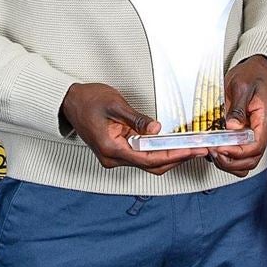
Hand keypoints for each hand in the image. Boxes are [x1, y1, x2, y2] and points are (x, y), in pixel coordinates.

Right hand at [60, 82, 205, 174]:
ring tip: (190, 147)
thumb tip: (157, 129)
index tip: (190, 151)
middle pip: (151, 166)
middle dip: (177, 159)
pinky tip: (172, 145)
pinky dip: (158, 152)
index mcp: (111, 149)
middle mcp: (112, 158)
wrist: (69, 101)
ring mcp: (114, 156)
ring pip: (147, 163)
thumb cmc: (87, 100)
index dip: (173, 156)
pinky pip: (141, 156)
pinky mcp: (117, 151)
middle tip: (198, 149)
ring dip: (169, 156)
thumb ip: (136, 119)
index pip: (149, 159)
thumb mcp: (115, 104)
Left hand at [208, 55, 266, 175]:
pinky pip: (241, 155)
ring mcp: (257, 134)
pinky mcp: (248, 135)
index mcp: (265, 119)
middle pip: (251, 159)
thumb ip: (238, 108)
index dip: (236, 152)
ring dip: (229, 163)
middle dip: (230, 161)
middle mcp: (264, 131)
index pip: (255, 146)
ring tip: (213, 151)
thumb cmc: (251, 75)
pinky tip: (216, 149)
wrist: (257, 71)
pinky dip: (228, 158)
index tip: (219, 148)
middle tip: (213, 151)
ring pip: (246, 162)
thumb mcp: (241, 85)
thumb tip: (232, 127)